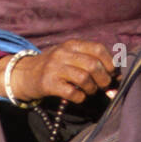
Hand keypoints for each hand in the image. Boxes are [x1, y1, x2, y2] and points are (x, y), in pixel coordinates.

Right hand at [0, 40, 115, 103]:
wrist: (23, 74)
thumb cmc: (54, 67)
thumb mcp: (69, 57)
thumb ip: (91, 63)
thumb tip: (116, 80)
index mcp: (71, 44)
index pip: (98, 48)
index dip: (109, 62)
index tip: (110, 73)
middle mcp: (63, 53)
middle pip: (93, 65)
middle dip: (104, 79)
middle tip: (102, 86)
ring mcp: (54, 68)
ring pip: (84, 78)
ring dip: (92, 88)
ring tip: (89, 91)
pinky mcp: (48, 84)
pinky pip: (72, 92)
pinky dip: (80, 97)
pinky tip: (78, 96)